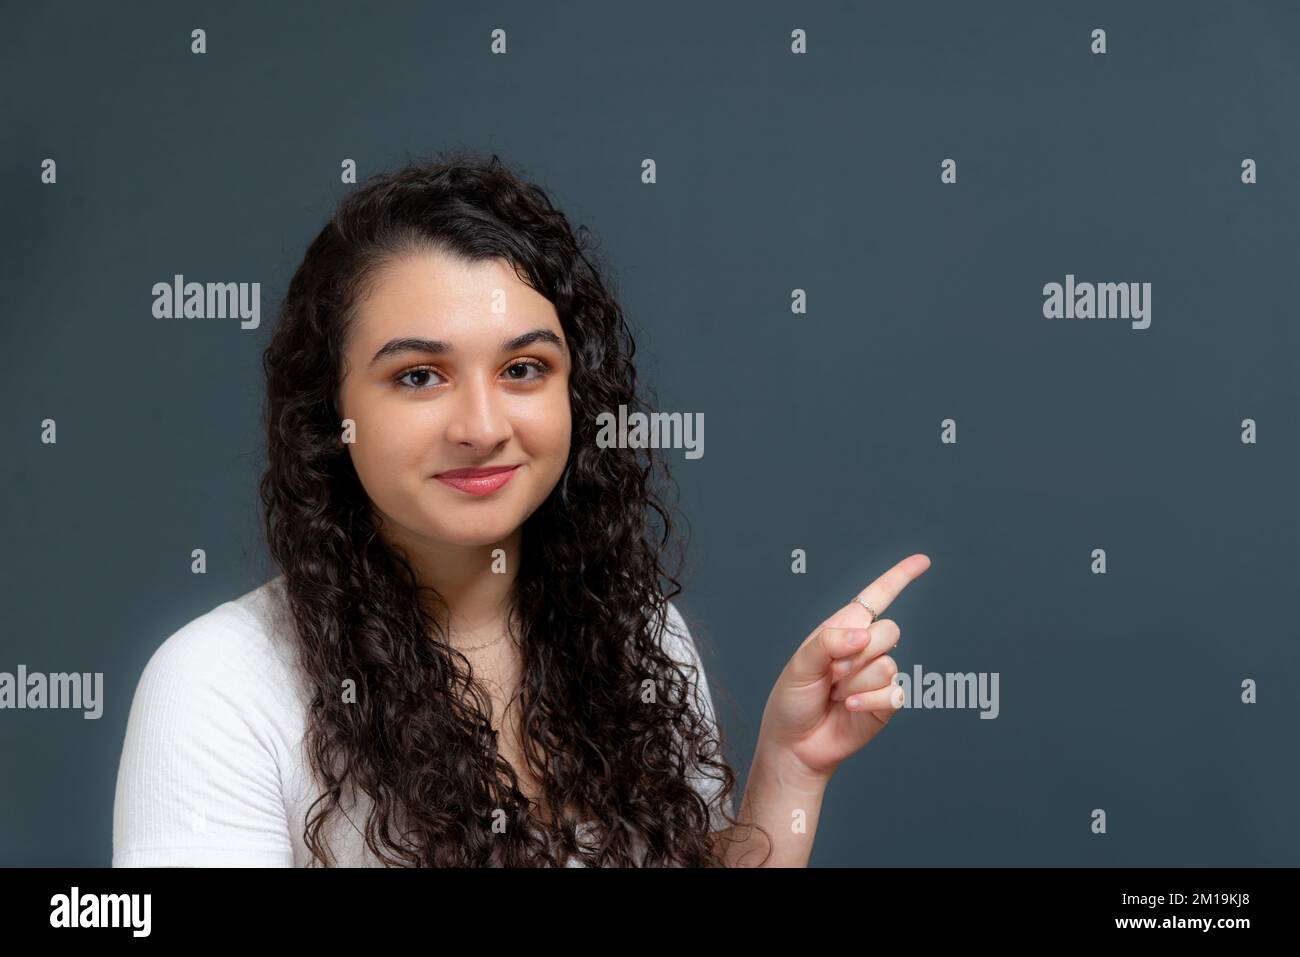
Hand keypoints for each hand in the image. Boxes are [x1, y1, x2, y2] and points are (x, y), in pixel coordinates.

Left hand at [756, 554, 930, 785]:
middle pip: (891, 630)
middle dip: (858, 652)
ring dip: (855, 681)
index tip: (923, 561)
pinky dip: (867, 700)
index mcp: (843, 628)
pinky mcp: (886, 703)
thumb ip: (828, 642)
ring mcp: (878, 675)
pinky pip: (893, 692)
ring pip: (888, 664)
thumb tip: (865, 633)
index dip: (901, 577)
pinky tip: (847, 707)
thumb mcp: (799, 664)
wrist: (794, 744)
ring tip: (834, 694)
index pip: (877, 597)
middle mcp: (865, 648)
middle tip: (831, 673)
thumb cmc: (792, 700)